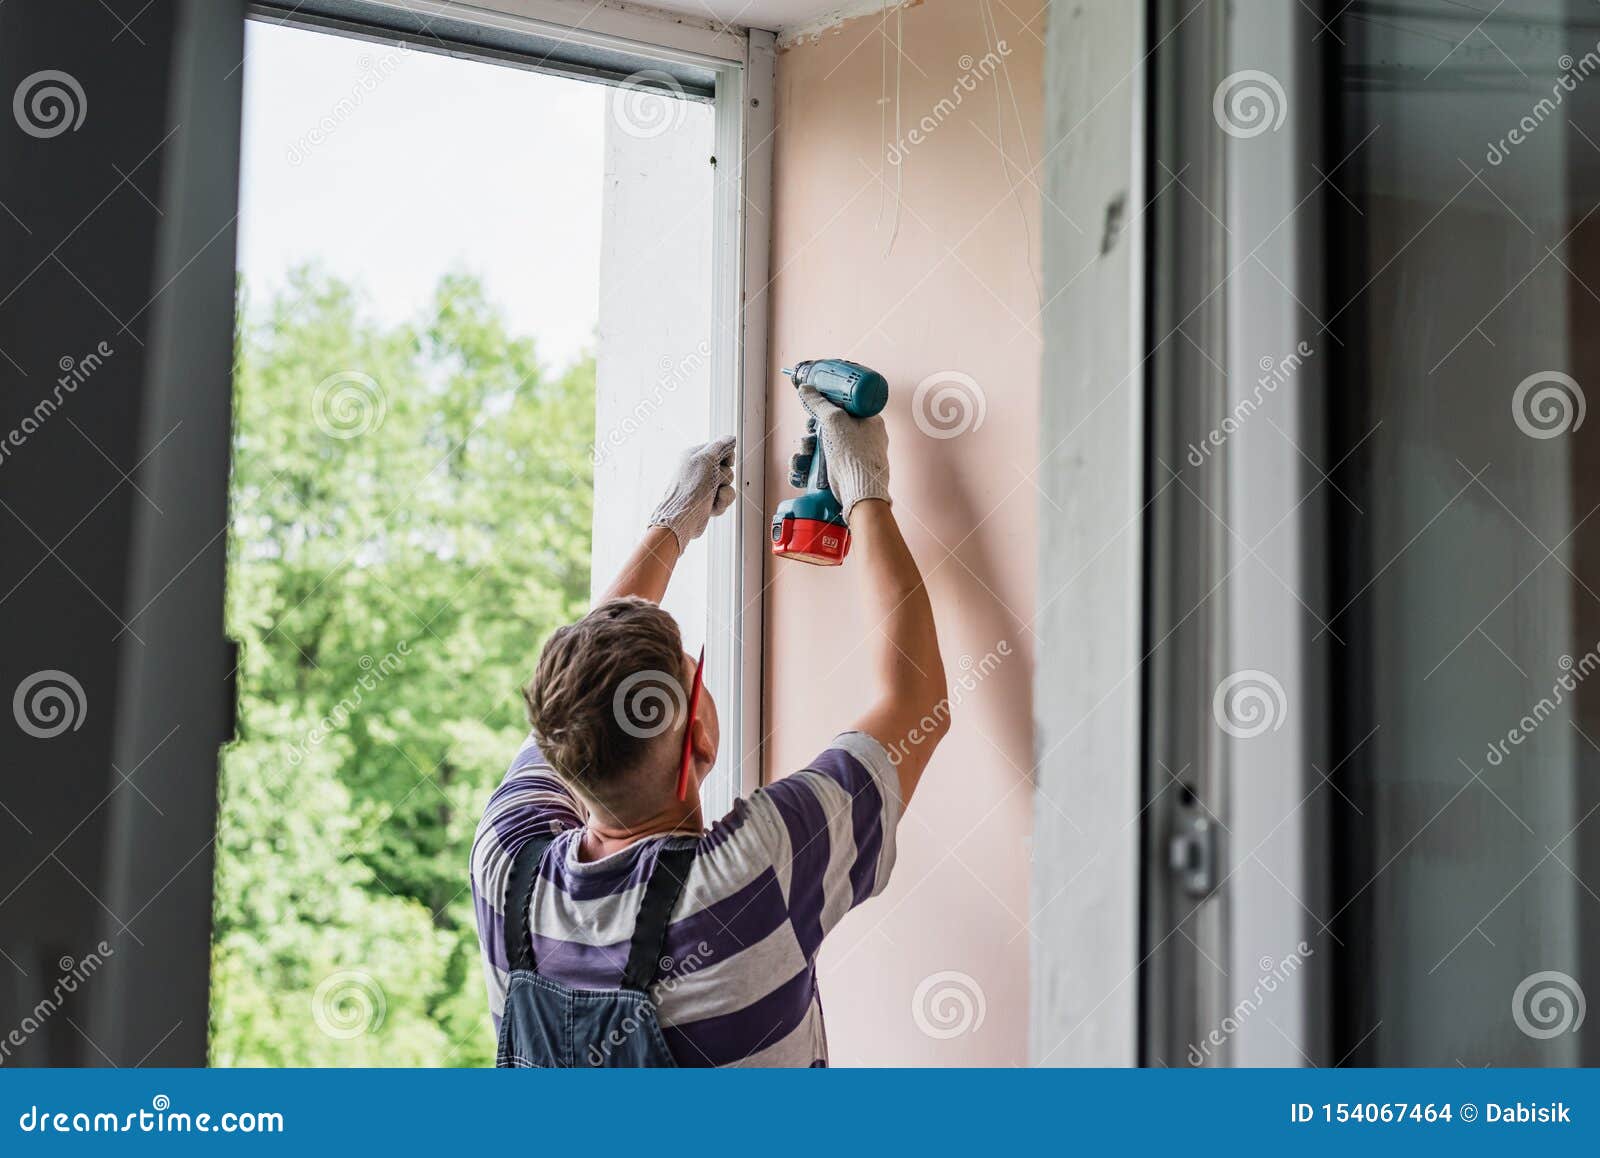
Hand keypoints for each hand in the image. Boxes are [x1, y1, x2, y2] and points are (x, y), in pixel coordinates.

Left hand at [648, 436, 736, 548]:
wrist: (681, 517)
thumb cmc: (690, 487)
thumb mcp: (706, 459)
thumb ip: (721, 445)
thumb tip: (731, 438)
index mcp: (694, 456)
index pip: (720, 449)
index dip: (726, 456)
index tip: (726, 461)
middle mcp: (698, 470)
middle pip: (726, 468)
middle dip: (724, 476)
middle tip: (713, 481)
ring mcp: (703, 487)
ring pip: (728, 485)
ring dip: (724, 491)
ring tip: (711, 495)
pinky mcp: (708, 502)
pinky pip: (725, 499)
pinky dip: (722, 502)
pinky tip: (711, 506)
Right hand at [798, 385, 889, 518]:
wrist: (861, 494)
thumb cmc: (855, 456)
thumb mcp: (835, 421)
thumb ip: (819, 404)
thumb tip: (806, 389)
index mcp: (868, 422)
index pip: (843, 407)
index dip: (824, 409)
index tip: (813, 414)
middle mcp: (863, 439)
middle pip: (828, 429)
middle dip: (810, 435)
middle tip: (808, 440)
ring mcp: (852, 458)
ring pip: (821, 449)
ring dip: (805, 453)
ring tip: (802, 459)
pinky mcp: (842, 475)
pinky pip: (820, 467)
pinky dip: (807, 469)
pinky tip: (800, 472)